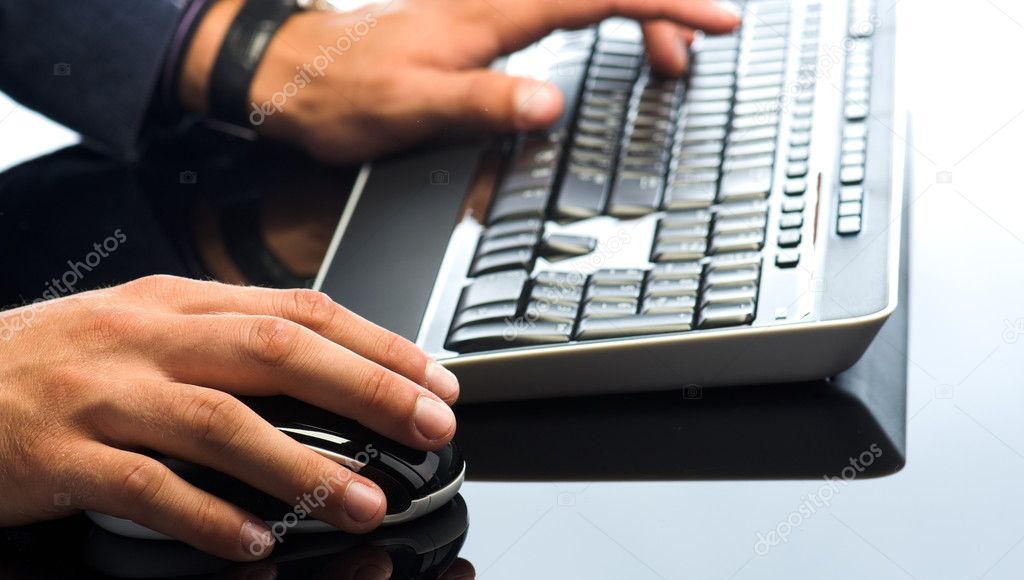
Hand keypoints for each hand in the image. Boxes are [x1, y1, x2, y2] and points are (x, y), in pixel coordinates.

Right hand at [0, 275, 459, 558]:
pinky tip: (255, 541)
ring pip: (220, 420)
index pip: (299, 310)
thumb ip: (224, 340)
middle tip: (433, 426)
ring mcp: (101, 394)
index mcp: (175, 304)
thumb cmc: (50, 365)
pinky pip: (143, 487)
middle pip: (278, 352)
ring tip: (367, 502)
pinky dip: (205, 515)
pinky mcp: (57, 454)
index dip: (377, 343)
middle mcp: (146, 338)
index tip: (437, 377)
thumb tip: (325, 365)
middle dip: (367, 389)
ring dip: (303, 466)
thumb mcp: (142, 329)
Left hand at [180, 0, 739, 161]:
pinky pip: (561, 7)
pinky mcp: (482, 22)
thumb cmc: (348, 93)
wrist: (298, 74)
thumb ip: (484, 103)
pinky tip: (608, 41)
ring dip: (635, 17)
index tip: (715, 22)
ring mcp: (491, 6)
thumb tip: (552, 103)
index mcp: (492, 13)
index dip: (663, 4)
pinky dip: (601, 19)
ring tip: (665, 60)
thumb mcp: (414, 108)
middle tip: (692, 61)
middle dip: (660, 12)